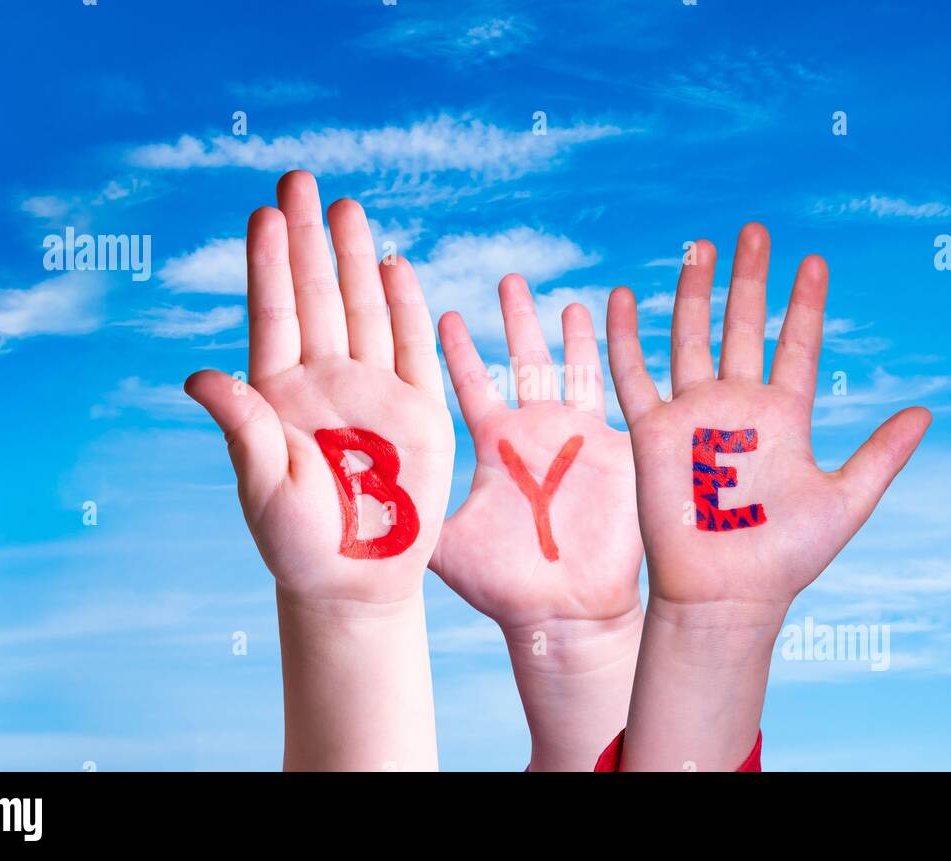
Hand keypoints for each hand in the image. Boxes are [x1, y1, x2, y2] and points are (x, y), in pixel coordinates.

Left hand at [186, 172, 452, 603]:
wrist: (356, 581)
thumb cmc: (298, 543)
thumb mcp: (262, 487)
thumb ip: (242, 427)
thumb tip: (198, 374)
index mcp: (278, 395)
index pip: (274, 315)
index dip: (269, 265)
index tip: (263, 214)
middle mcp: (324, 381)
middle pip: (317, 296)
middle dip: (309, 239)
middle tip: (300, 179)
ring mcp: (373, 392)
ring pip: (364, 310)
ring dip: (355, 258)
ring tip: (346, 207)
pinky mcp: (419, 411)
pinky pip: (413, 349)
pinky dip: (406, 307)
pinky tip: (395, 266)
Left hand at [432, 274, 643, 769]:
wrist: (564, 615)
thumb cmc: (501, 587)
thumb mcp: (440, 542)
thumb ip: (398, 504)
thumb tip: (332, 486)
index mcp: (490, 443)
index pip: (465, 378)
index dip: (454, 344)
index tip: (438, 305)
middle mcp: (528, 431)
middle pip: (519, 357)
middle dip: (513, 318)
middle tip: (507, 277)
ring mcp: (572, 435)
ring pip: (567, 364)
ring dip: (563, 329)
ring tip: (558, 293)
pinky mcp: (613, 446)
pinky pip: (616, 386)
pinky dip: (618, 345)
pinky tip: (616, 307)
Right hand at [606, 223, 929, 769]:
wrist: (725, 595)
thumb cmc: (784, 557)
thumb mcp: (846, 501)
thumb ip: (881, 454)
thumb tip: (927, 411)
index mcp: (784, 416)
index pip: (796, 344)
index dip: (805, 304)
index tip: (815, 262)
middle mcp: (738, 406)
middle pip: (743, 326)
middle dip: (749, 279)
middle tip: (756, 231)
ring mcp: (693, 415)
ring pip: (690, 337)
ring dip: (693, 292)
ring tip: (700, 248)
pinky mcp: (652, 432)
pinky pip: (634, 375)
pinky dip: (626, 336)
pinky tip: (624, 297)